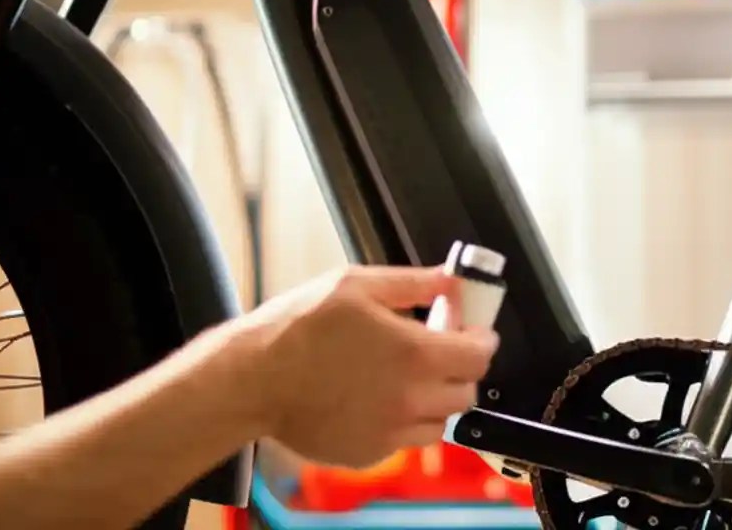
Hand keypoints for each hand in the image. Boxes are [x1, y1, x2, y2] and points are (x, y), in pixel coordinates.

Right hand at [232, 264, 498, 467]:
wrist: (250, 379)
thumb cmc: (298, 327)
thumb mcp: (357, 285)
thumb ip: (414, 283)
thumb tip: (453, 279)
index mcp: (415, 354)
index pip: (479, 356)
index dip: (481, 339)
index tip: (472, 330)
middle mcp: (410, 399)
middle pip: (466, 392)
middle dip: (460, 369)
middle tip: (438, 350)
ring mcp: (390, 432)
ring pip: (440, 421)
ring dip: (436, 399)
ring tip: (407, 376)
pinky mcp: (368, 452)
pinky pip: (406, 441)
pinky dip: (404, 422)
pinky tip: (379, 399)